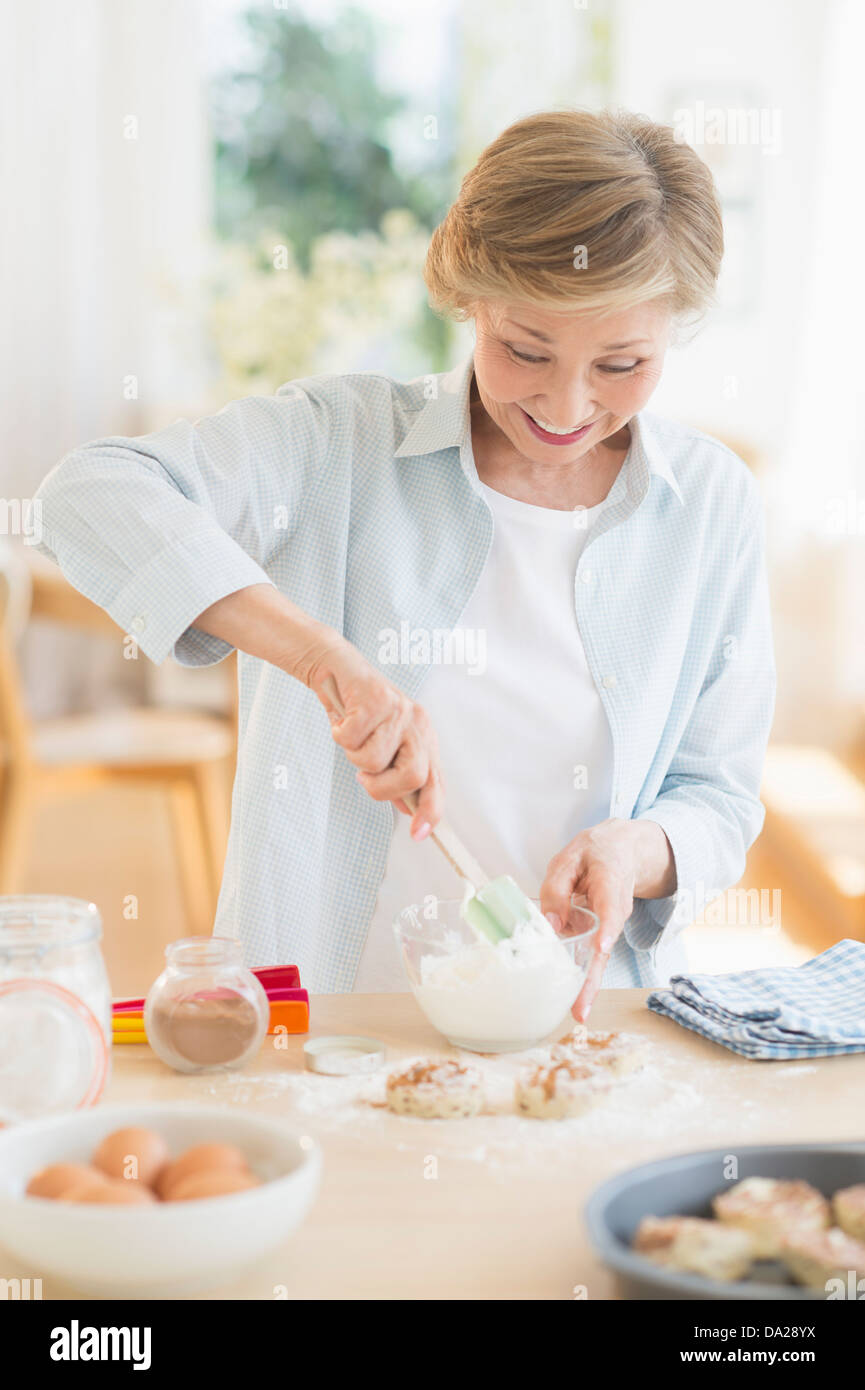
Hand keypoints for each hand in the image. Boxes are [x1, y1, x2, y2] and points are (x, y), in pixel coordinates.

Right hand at [303, 634, 443, 839]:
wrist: (337, 669)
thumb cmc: (360, 713)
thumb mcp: (382, 746)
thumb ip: (397, 775)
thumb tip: (407, 809)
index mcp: (424, 738)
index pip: (436, 781)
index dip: (430, 811)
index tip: (418, 835)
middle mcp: (418, 723)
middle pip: (413, 776)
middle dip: (381, 788)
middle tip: (364, 778)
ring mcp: (398, 710)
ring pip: (374, 761)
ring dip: (354, 756)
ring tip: (352, 737)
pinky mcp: (375, 699)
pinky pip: (351, 740)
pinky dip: (340, 735)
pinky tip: (343, 720)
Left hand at [540, 818, 674, 1021]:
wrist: (624, 852)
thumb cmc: (594, 853)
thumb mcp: (569, 858)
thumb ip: (557, 887)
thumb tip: (549, 925)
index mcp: (610, 883)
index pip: (610, 908)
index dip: (605, 928)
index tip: (600, 946)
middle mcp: (615, 911)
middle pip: (604, 947)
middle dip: (592, 979)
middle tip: (581, 1009)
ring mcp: (610, 925)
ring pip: (599, 957)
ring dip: (587, 984)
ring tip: (577, 1012)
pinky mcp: (602, 933)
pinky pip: (592, 955)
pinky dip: (583, 976)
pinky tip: (572, 998)